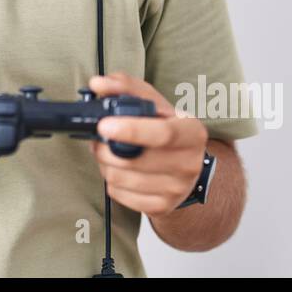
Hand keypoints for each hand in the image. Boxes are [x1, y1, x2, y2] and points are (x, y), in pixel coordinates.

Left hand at [87, 71, 209, 217]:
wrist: (184, 166)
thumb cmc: (165, 129)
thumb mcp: (154, 103)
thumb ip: (126, 87)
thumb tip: (99, 85)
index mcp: (192, 132)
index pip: (162, 133)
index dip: (131, 130)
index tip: (104, 125)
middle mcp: (189, 163)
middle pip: (133, 160)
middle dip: (105, 147)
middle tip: (100, 136)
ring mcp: (176, 189)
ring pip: (120, 178)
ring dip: (105, 163)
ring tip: (111, 152)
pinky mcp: (161, 207)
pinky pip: (119, 194)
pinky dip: (111, 181)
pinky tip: (121, 171)